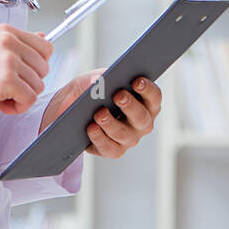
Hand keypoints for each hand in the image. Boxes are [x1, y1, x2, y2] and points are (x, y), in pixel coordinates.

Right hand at [0, 23, 52, 120]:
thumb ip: (17, 44)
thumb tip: (43, 37)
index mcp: (5, 31)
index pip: (45, 47)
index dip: (36, 66)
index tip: (19, 74)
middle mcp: (9, 41)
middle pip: (44, 68)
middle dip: (28, 83)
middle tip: (5, 88)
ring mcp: (8, 59)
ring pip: (39, 85)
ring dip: (21, 96)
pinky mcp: (7, 80)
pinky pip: (30, 99)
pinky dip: (17, 107)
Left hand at [40, 69, 161, 158]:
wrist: (75, 112)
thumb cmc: (92, 93)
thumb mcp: (91, 80)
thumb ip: (94, 78)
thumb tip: (97, 81)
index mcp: (145, 102)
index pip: (154, 96)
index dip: (147, 89)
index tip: (137, 81)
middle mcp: (143, 122)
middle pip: (142, 117)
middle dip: (130, 106)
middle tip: (118, 96)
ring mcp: (130, 138)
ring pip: (125, 134)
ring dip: (112, 123)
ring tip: (99, 113)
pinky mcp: (115, 150)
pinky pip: (109, 147)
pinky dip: (99, 137)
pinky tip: (91, 128)